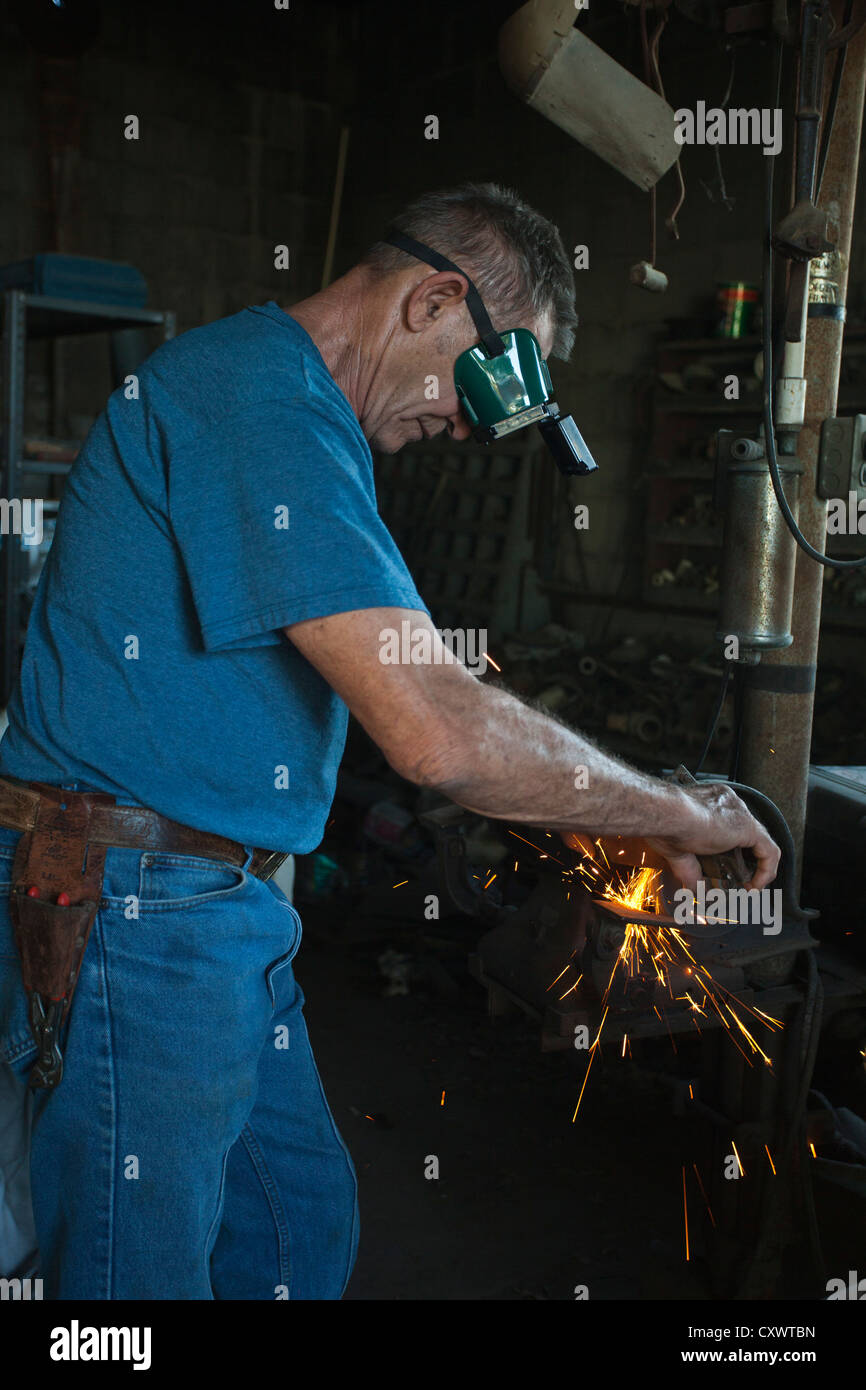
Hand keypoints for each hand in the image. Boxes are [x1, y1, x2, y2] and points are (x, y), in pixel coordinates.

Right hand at [645, 783, 779, 892]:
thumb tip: (695, 891)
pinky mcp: (748, 827)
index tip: (724, 865)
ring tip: (750, 886)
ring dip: (758, 868)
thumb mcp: (678, 852)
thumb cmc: (663, 825)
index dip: (730, 847)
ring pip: (761, 842)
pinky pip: (769, 851)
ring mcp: (739, 813)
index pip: (729, 824)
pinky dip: (765, 871)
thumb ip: (691, 870)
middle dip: (745, 859)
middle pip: (746, 834)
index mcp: (710, 803)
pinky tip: (754, 887)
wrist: (667, 814)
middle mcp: (728, 803)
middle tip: (740, 880)